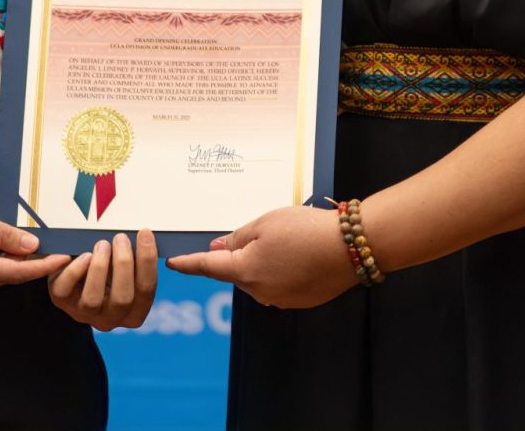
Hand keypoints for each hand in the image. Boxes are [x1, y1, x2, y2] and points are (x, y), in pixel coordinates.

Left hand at [49, 230, 159, 330]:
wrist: (78, 274)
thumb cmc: (111, 266)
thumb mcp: (127, 266)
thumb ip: (138, 258)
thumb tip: (146, 236)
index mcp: (134, 312)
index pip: (146, 290)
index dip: (147, 261)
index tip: (144, 233)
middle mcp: (111, 319)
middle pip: (122, 299)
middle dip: (123, 265)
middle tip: (121, 237)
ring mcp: (84, 314)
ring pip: (92, 299)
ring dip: (99, 268)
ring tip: (102, 244)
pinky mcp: (62, 302)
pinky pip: (65, 291)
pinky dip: (74, 271)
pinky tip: (82, 254)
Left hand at [166, 205, 355, 308]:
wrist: (351, 247)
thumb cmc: (306, 230)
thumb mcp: (266, 223)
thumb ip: (238, 237)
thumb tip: (218, 248)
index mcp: (244, 270)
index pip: (208, 267)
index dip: (188, 263)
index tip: (174, 262)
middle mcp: (258, 291)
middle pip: (237, 271)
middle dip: (241, 255)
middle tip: (264, 231)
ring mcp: (279, 299)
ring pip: (259, 278)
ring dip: (264, 262)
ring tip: (291, 240)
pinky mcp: (299, 301)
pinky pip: (280, 284)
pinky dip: (283, 271)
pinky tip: (302, 255)